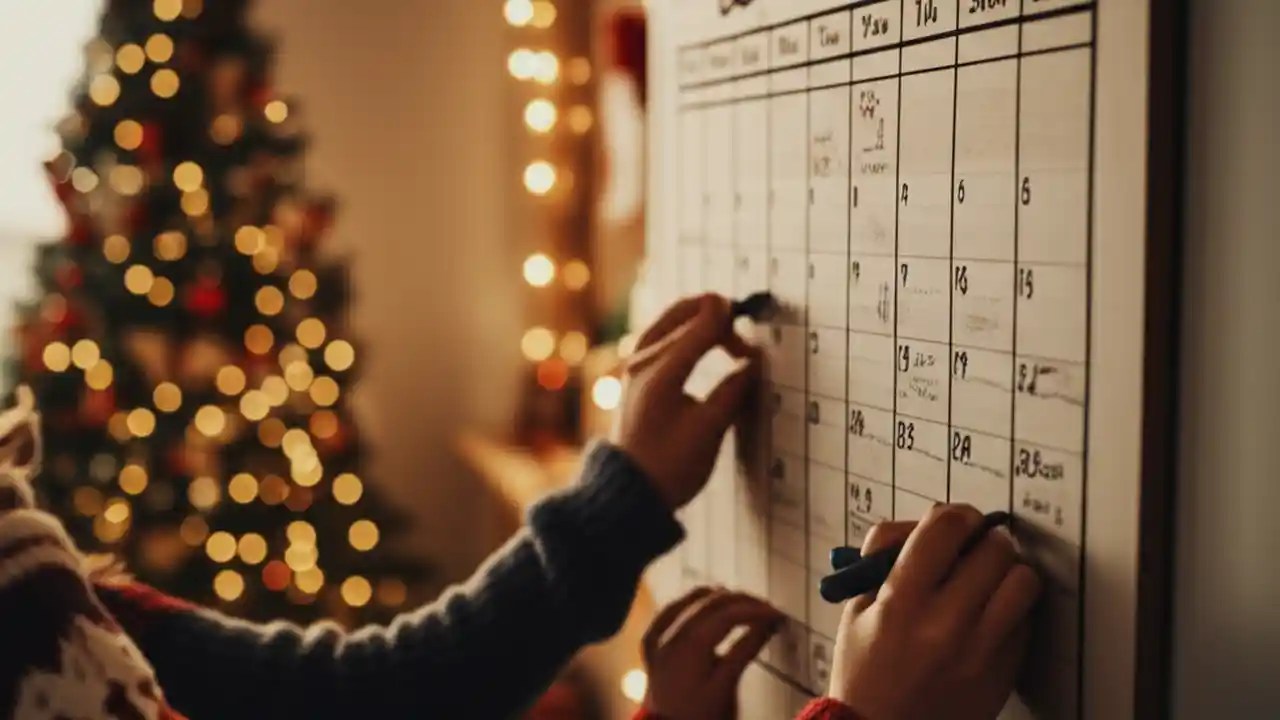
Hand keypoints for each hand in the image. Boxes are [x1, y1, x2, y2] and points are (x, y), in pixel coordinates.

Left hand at [613, 294, 760, 508]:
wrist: (629, 491)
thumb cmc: (669, 466)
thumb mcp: (709, 430)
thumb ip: (733, 390)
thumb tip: (753, 363)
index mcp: (661, 372)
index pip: (702, 325)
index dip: (733, 323)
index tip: (754, 340)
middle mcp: (642, 361)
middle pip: (683, 313)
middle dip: (717, 316)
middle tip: (743, 340)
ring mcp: (634, 367)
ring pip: (670, 322)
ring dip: (700, 321)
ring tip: (727, 336)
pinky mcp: (634, 376)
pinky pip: (661, 337)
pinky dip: (684, 333)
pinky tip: (700, 345)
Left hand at [642, 587, 782, 719]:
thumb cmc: (700, 718)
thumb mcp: (726, 685)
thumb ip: (745, 650)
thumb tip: (769, 624)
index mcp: (690, 644)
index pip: (728, 614)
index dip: (755, 610)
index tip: (777, 613)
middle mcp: (670, 634)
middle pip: (710, 603)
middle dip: (741, 601)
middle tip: (766, 608)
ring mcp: (657, 638)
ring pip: (689, 602)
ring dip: (717, 598)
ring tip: (741, 604)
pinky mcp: (651, 646)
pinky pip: (669, 613)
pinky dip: (689, 604)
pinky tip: (700, 601)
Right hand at [828, 505, 1040, 719]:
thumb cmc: (864, 671)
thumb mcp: (857, 609)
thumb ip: (886, 559)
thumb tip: (925, 522)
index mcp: (899, 603)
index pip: (944, 528)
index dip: (955, 515)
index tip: (955, 521)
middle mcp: (944, 623)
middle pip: (993, 548)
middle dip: (984, 540)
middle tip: (974, 548)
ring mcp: (980, 650)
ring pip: (1023, 580)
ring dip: (1008, 571)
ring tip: (989, 580)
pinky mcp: (1004, 671)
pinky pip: (1026, 619)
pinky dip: (1012, 607)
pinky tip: (990, 615)